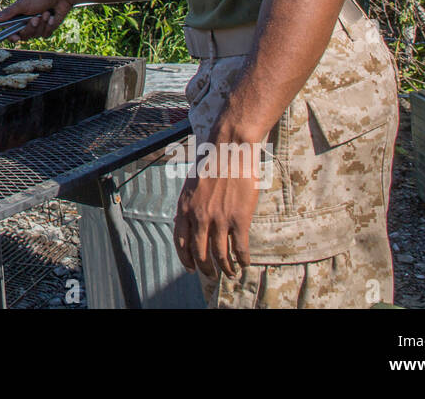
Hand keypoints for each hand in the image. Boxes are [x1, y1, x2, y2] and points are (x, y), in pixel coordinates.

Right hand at [0, 0, 73, 41]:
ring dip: (41, 25)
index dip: (12, 36)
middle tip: (34, 18)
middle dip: (30, 28)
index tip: (16, 37)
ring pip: (35, 36)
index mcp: (17, 16)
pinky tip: (51, 17)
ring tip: (45, 13)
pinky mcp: (47, 28)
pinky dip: (48, 26)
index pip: (10, 31)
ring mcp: (37, 26)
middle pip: (23, 36)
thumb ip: (8, 13)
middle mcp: (26, 22)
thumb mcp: (22, 4)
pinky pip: (45, 35)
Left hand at [172, 133, 259, 278]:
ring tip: (230, 273)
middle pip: (200, 253)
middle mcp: (199, 217)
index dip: (185, 259)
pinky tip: (244, 263)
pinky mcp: (239, 218)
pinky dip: (242, 260)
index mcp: (185, 208)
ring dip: (225, 269)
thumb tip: (191, 222)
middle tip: (211, 275)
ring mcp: (219, 219)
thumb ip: (190, 205)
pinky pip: (239, 248)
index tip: (191, 268)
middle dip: (206, 269)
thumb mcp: (192, 185)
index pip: (181, 242)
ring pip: (220, 255)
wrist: (230, 148)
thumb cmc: (212, 163)